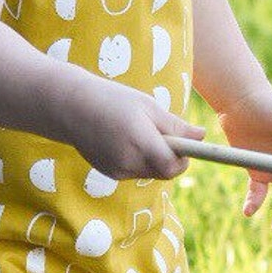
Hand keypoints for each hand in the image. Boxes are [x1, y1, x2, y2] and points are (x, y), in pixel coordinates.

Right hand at [57, 72, 203, 181]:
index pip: (172, 165)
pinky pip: (134, 171)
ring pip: (149, 171)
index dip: (183, 159)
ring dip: (153, 158)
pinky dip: (138, 159)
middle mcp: (128, 160)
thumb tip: (201, 136)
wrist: (70, 107)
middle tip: (162, 134)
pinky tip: (123, 140)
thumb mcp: (148, 106)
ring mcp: (117, 170)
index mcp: (140, 141)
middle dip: (170, 158)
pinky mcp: (109, 173)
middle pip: (163, 171)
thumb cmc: (113, 100)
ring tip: (138, 132)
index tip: (187, 147)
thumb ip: (175, 126)